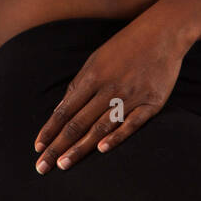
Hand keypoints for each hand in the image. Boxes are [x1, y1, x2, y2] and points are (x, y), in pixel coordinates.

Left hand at [33, 20, 185, 171]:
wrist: (163, 33)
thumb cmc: (125, 47)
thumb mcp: (97, 59)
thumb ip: (79, 85)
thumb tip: (60, 109)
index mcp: (92, 76)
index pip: (65, 110)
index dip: (50, 130)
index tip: (37, 148)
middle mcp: (109, 88)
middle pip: (78, 122)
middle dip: (58, 146)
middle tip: (42, 167)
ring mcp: (131, 96)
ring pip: (101, 127)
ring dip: (80, 147)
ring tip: (63, 164)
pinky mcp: (152, 103)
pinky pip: (132, 123)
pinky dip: (117, 137)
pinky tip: (102, 150)